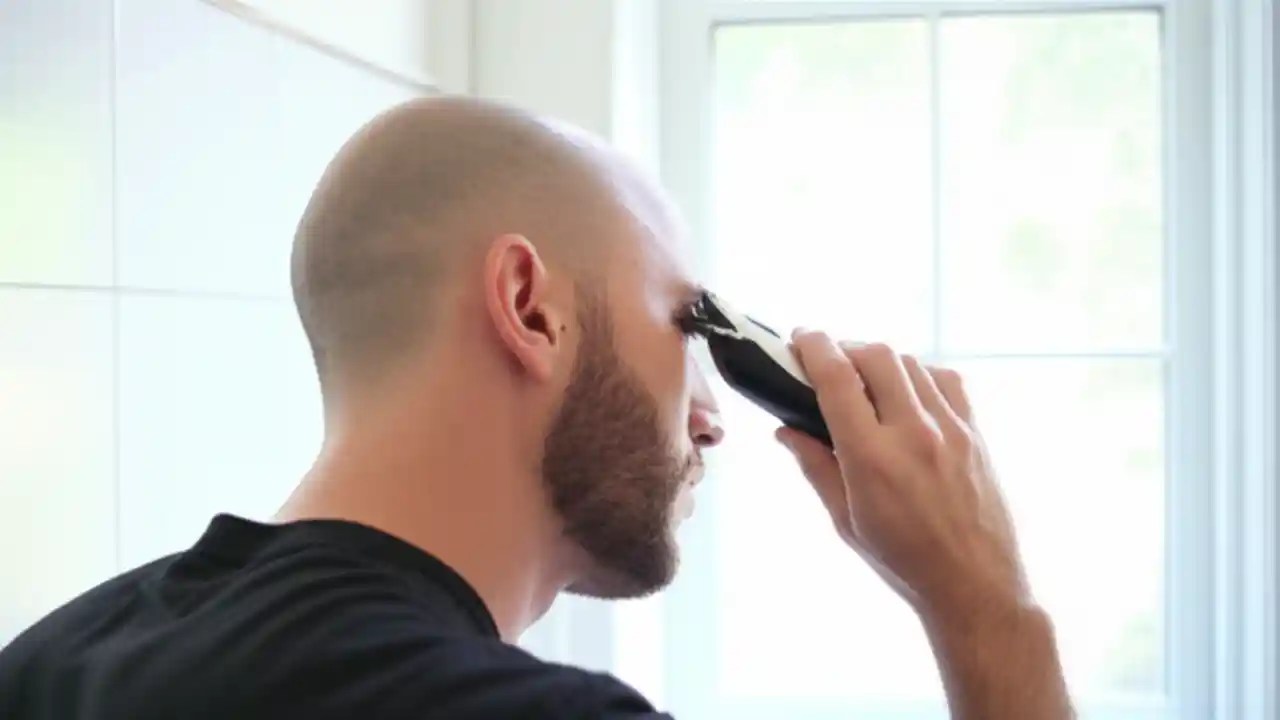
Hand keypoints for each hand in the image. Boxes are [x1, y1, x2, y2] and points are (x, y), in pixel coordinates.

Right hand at [779, 332, 1029, 628]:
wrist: (975, 584)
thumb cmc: (903, 560)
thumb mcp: (845, 519)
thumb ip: (815, 466)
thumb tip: (785, 430)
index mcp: (872, 458)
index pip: (838, 379)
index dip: (814, 347)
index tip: (799, 339)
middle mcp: (913, 433)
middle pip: (877, 355)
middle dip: (846, 347)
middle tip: (829, 361)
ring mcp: (951, 429)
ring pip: (911, 363)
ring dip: (880, 361)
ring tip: (864, 379)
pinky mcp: (976, 432)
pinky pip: (946, 380)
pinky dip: (919, 375)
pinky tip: (907, 393)